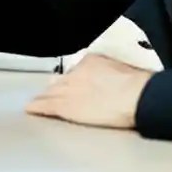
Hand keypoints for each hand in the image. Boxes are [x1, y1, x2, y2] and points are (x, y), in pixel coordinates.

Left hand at [24, 54, 152, 128]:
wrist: (136, 97)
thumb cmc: (140, 87)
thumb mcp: (126, 71)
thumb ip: (114, 75)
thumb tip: (118, 82)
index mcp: (91, 61)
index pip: (76, 71)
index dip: (74, 81)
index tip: (76, 86)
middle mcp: (75, 73)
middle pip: (60, 81)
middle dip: (56, 88)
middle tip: (51, 94)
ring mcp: (68, 89)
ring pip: (50, 93)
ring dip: (44, 98)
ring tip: (37, 104)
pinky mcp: (64, 106)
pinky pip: (45, 106)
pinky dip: (37, 108)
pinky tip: (31, 110)